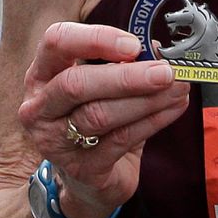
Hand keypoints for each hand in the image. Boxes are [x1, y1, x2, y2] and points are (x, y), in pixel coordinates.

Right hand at [17, 23, 190, 217]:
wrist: (89, 178)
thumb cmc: (95, 118)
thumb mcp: (103, 85)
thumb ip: (123, 63)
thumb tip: (155, 48)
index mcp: (43, 74)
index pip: (57, 42)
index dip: (96, 39)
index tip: (134, 45)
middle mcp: (40, 106)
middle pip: (75, 84)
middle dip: (126, 77)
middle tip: (165, 72)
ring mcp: (55, 141)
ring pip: (100, 114)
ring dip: (146, 99)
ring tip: (178, 88)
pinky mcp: (81, 168)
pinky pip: (121, 139)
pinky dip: (153, 120)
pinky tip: (174, 108)